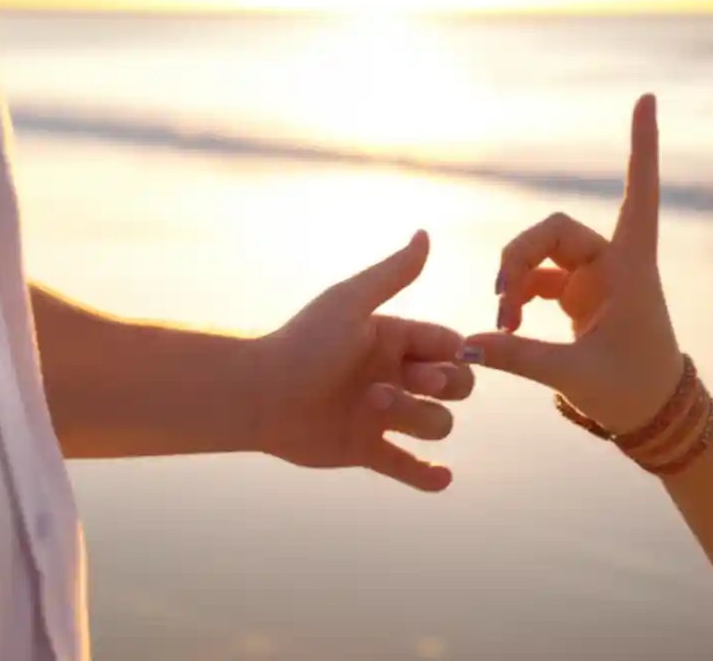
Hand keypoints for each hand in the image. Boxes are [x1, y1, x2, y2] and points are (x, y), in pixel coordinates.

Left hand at [253, 231, 473, 490]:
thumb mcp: (351, 302)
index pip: (451, 346)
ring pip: (436, 425)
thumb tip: (426, 234)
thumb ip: (393, 274)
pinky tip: (442, 478)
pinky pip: (408, 467)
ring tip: (374, 410)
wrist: (258, 394)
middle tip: (404, 384)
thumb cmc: (303, 343)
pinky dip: (427, 475)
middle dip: (441, 387)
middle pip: (455, 387)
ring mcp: (383, 415)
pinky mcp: (366, 450)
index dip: (455, 355)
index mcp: (393, 339)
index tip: (441, 357)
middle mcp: (394, 375)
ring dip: (417, 421)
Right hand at [462, 95, 682, 434]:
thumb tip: (468, 346)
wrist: (653, 416)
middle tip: (500, 302)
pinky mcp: (579, 296)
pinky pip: (536, 282)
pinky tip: (505, 328)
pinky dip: (516, 299)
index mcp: (631, 267)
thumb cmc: (632, 390)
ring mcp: (594, 277)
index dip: (642, 146)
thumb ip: (518, 356)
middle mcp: (614, 263)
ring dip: (513, 284)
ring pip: (538, 257)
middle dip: (517, 260)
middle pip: (552, 232)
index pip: (638, 193)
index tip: (646, 98)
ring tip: (503, 327)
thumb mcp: (573, 373)